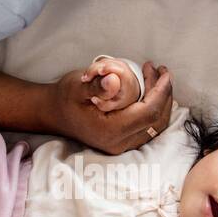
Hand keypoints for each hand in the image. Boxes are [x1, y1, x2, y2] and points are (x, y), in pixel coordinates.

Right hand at [49, 61, 172, 153]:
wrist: (53, 114)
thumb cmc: (65, 98)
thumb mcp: (77, 87)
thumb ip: (97, 86)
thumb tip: (114, 80)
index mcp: (110, 131)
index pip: (148, 113)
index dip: (161, 92)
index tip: (164, 72)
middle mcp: (119, 143)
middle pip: (156, 120)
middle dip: (164, 93)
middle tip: (161, 71)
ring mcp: (122, 146)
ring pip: (156, 125)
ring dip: (162, 100)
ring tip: (157, 77)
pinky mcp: (123, 142)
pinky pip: (149, 127)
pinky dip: (155, 108)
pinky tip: (152, 91)